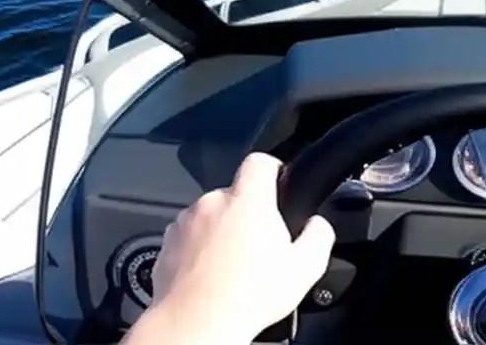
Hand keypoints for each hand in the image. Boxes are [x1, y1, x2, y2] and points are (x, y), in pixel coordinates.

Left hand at [142, 153, 335, 343]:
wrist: (194, 324)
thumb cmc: (245, 298)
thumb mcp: (304, 269)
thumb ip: (319, 235)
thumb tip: (318, 225)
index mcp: (248, 200)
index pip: (260, 161)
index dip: (273, 169)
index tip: (278, 184)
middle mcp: (212, 203)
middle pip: (236, 195)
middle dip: (248, 215)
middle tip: (260, 247)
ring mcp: (185, 221)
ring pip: (211, 216)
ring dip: (221, 233)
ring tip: (233, 268)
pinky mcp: (167, 242)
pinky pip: (189, 237)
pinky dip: (199, 250)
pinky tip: (211, 276)